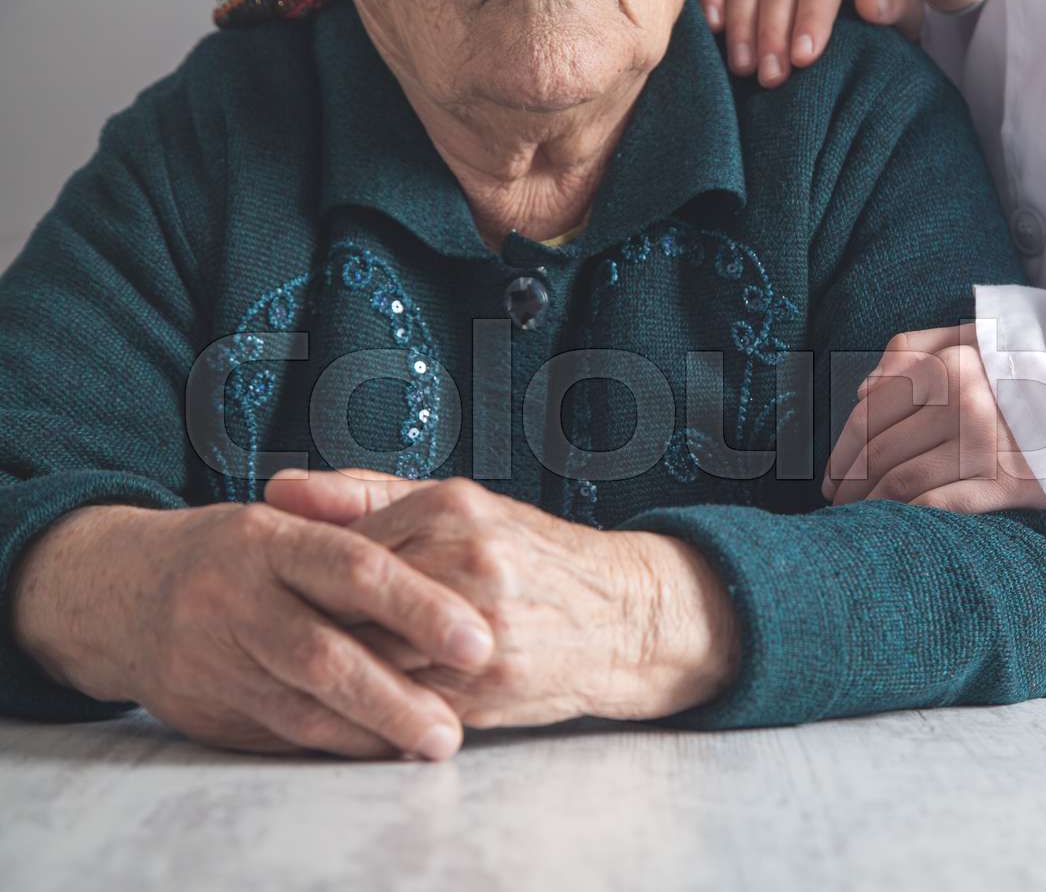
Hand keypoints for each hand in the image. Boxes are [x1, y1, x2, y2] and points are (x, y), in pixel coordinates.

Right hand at [11, 502, 495, 759]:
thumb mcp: (291, 517)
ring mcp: (216, 657)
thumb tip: (457, 553)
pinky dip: (340, 742)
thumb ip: (366, 527)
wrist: (121, 591)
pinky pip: (282, 732)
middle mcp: (237, 598)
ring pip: (302, 703)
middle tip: (459, 719)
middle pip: (324, 651)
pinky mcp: (208, 708)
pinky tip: (387, 746)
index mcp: (270, 540)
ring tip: (437, 741)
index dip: (421, 607)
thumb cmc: (241, 553)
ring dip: (375, 728)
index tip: (478, 640)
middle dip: (398, 691)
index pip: (356, 569)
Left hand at [264, 473, 739, 727]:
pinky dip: (373, 707)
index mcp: (453, 509)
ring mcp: (482, 625)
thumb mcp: (460, 509)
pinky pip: (404, 701)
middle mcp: (468, 560)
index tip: (268, 597)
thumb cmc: (532, 560)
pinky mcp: (492, 683)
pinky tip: (354, 706)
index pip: (340, 548)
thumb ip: (367, 497)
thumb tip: (278, 489)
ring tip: (303, 678)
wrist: (626, 617)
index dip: (296, 580)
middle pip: (348, 605)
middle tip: (271, 644)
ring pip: (370, 658)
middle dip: (307, 629)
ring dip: (333, 674)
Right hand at [698, 0, 923, 87]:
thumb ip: (896, 4)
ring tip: (745, 69)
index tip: (804, 58)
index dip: (811, 16)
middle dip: (773, 33)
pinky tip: (714, 29)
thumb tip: (870, 0)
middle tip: (773, 78)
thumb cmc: (881, 17)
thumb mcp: (905, 13)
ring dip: (742, 27)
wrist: (859, 13)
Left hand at [824, 324, 1045, 513]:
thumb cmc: (1033, 371)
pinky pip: (934, 503)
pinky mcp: (1004, 482)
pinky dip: (903, 516)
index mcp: (948, 364)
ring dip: (868, 504)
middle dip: (848, 482)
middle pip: (880, 450)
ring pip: (899, 480)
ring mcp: (984, 442)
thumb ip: (914, 350)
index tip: (831, 474)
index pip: (871, 414)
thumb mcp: (976, 338)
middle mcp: (962, 400)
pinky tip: (891, 526)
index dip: (842, 449)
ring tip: (857, 517)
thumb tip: (862, 391)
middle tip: (836, 501)